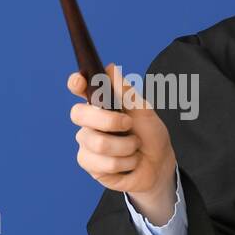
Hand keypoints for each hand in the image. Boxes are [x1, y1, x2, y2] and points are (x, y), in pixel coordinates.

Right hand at [68, 63, 177, 224]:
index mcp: (100, 103)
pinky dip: (124, 163)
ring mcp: (87, 142)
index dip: (76, 83)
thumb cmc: (150, 136)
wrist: (158, 165)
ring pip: (98, 143)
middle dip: (108, 120)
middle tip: (128, 125)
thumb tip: (111, 68)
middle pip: (80, 114)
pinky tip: (129, 162)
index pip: (80, 88)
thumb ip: (127, 92)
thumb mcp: (144, 112)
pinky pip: (103, 163)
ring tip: (134, 148)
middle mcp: (89, 121)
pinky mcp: (89, 163)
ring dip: (126, 147)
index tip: (79, 81)